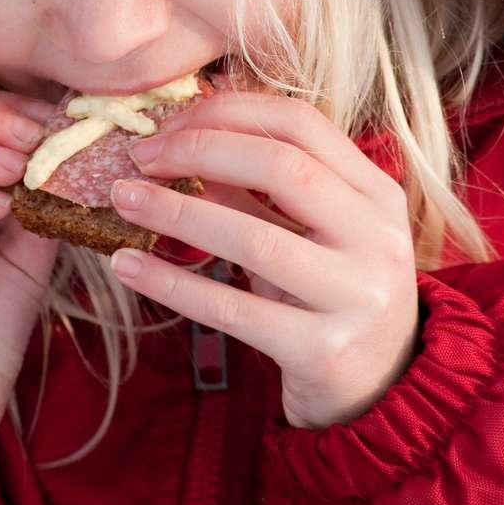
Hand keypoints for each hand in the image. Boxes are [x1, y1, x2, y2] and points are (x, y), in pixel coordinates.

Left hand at [108, 92, 420, 429]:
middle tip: (139, 157)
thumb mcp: (308, 234)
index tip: (167, 123)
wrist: (381, 392)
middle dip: (199, 151)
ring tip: (122, 198)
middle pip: (283, 167)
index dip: (227, 113)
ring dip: (176, 212)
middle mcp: (376, 238)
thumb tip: (177, 143)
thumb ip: (257, 190)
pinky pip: (232, 309)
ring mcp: (355, 296)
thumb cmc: (330, 295)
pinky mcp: (322, 351)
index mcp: (376, 193)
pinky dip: (172, 283)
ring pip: (254, 239)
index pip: (300, 123)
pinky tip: (127, 264)